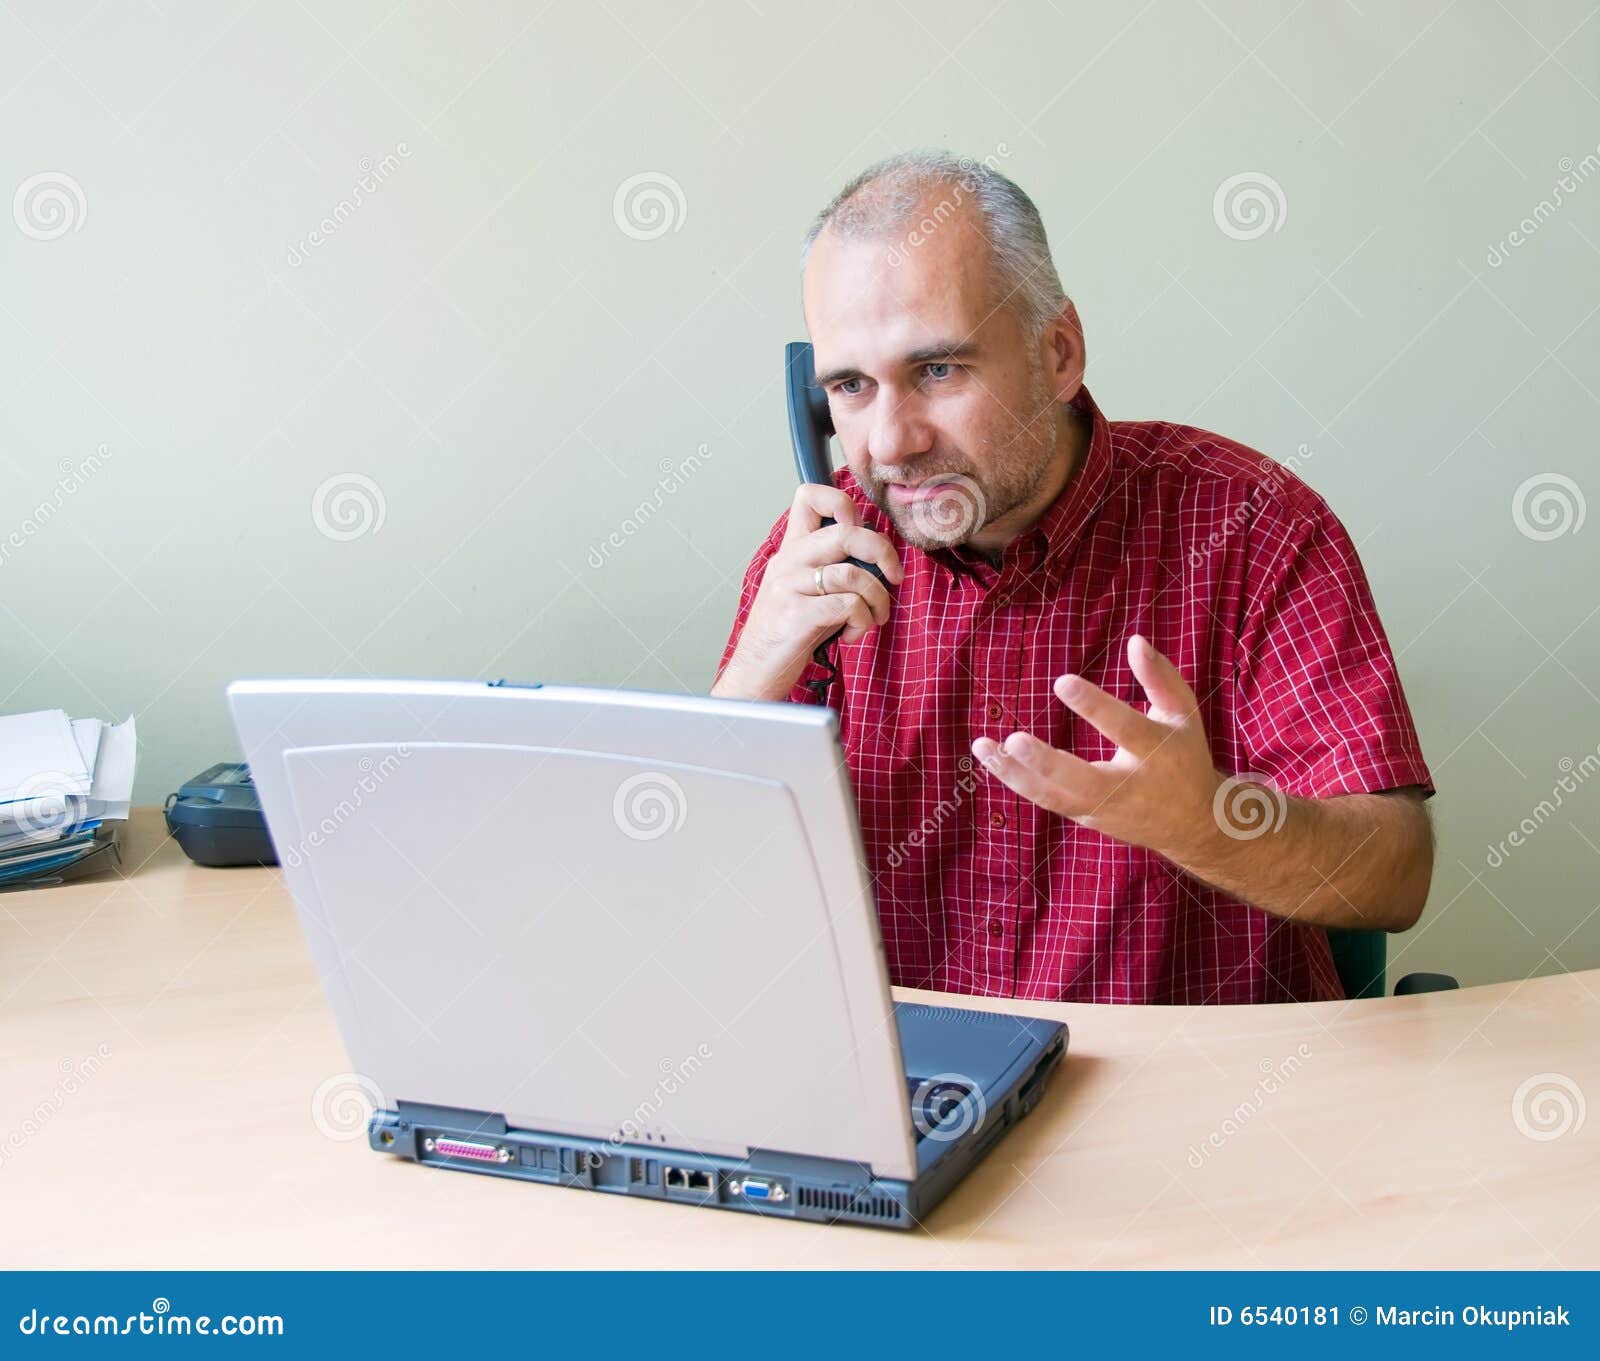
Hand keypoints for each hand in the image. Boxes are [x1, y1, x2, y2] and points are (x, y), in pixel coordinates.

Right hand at [712, 483, 902, 701]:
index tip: (864, 532)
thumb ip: (832, 565)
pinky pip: (849, 605)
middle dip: (884, 552)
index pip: (809, 496)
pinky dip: (863, 621)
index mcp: (791, 549)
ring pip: (854, 574)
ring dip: (878, 599)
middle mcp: (788, 561)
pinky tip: (852, 634)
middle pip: (847, 531)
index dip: (843, 502)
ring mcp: (790, 587)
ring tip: (874, 617)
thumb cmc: (788, 632)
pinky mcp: (797, 615)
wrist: (755, 672)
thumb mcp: (807, 589)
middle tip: (894, 576)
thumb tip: (876, 552)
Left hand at [970, 635, 1222, 863]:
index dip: (1095, 707)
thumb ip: (1161, 677)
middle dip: (1047, 764)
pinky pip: (1049, 800)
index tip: (1061, 682)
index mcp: (1158, 754)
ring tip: (981, 745)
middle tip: (1014, 740)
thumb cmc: (1184, 757)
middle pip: (1084, 781)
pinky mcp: (1087, 818)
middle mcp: (1130, 787)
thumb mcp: (1183, 714)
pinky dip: (1019, 781)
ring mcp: (1105, 808)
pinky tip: (992, 757)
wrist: (1194, 824)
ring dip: (1015, 774)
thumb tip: (1134, 640)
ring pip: (1055, 797)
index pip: (1125, 730)